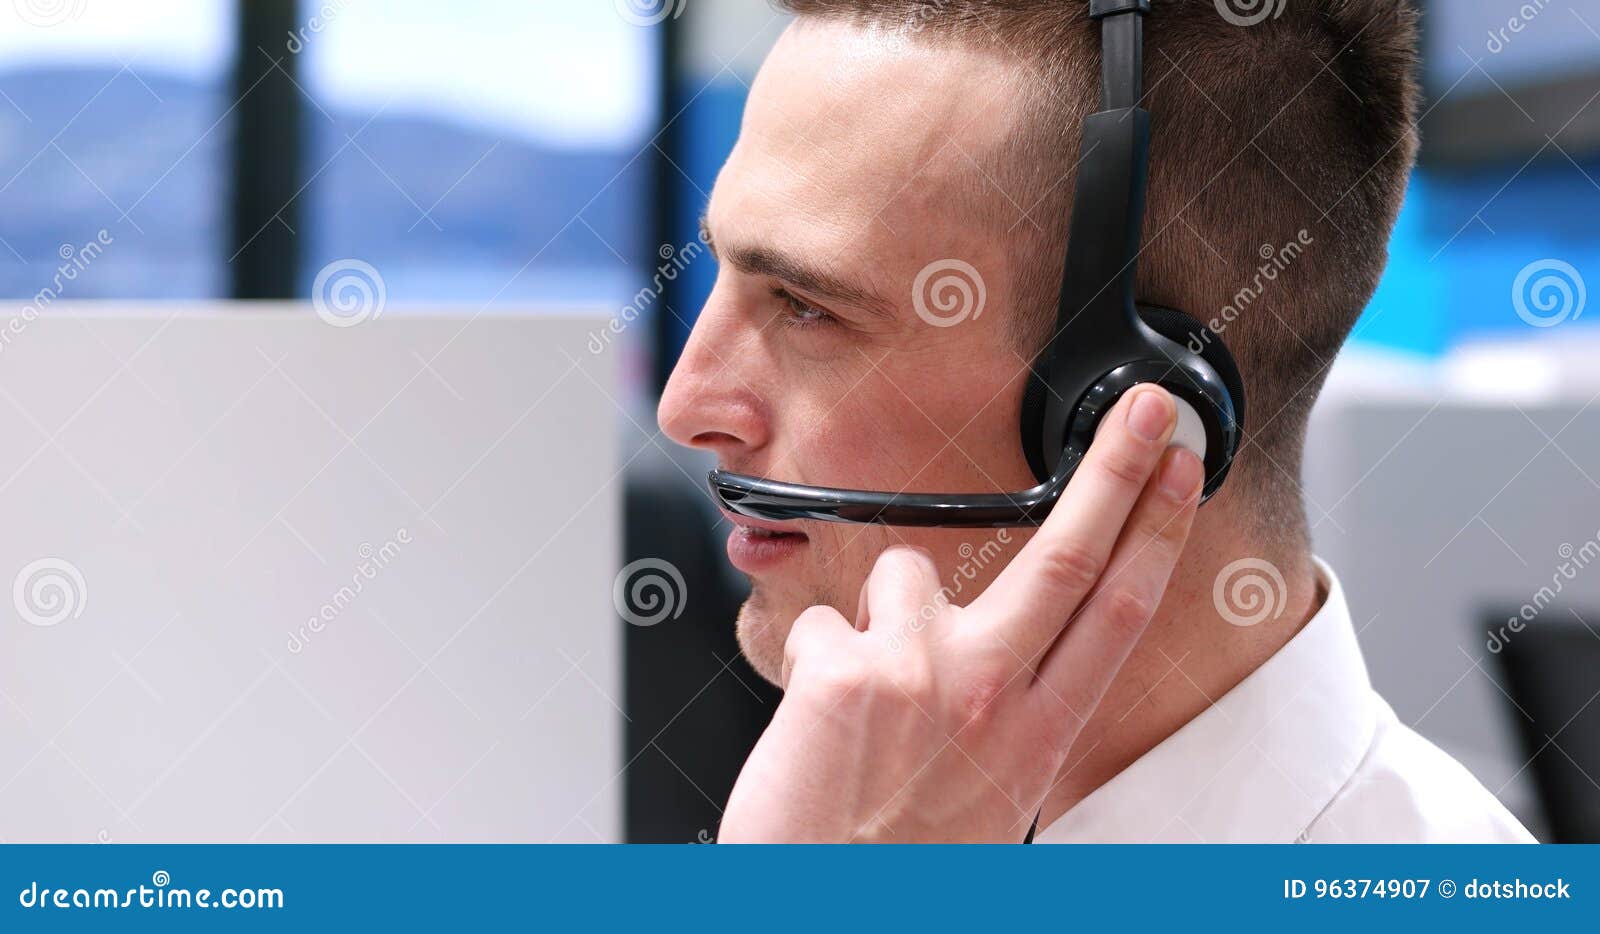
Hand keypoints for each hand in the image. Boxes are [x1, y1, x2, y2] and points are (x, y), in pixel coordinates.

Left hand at [718, 385, 1204, 842]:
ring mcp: (919, 676)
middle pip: (1069, 556)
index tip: (1178, 466)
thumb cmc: (899, 859)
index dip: (1156, 528)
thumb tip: (997, 635)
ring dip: (883, 613)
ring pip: (907, 573)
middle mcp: (990, 696)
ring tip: (867, 695)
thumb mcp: (989, 788)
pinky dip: (814, 654)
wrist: (822, 915)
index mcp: (1037, 732)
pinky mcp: (844, 670)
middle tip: (1144, 409)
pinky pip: (823, 619)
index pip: (1118, 610)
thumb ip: (1006, 704)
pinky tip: (816, 719)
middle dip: (1115, 471)